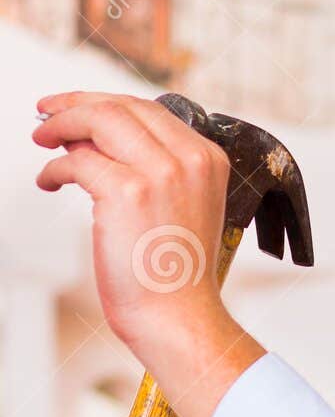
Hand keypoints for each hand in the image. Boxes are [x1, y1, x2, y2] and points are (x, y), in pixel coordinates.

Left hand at [33, 91, 229, 351]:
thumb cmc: (176, 273)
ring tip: (43, 139)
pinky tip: (49, 182)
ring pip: (99, 120)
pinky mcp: (127, 193)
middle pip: (122, 106)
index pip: (150, 109)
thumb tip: (91, 137)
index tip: (77, 106)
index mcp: (208, 159)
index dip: (105, 102)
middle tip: (47, 113)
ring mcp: (160, 173)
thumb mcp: (181, 206)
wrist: (178, 315)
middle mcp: (188, 160)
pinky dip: (54, 169)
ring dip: (61, 125)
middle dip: (76, 104)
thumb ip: (149, 167)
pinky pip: (77, 162)